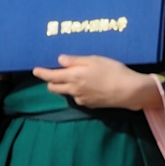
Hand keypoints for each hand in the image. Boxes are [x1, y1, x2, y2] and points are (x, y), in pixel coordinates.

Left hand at [33, 55, 162, 109]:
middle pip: (54, 88)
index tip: (35, 70)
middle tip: (57, 73)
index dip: (42, 73)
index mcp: (73, 77)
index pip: (51, 77)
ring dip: (65, 86)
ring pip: (66, 93)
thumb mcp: (95, 60)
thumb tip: (60, 60)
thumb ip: (76, 61)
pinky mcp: (90, 105)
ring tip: (77, 77)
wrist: (128, 91)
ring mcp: (81, 99)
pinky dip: (78, 91)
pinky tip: (90, 86)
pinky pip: (78, 97)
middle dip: (51, 81)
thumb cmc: (113, 71)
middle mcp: (74, 90)